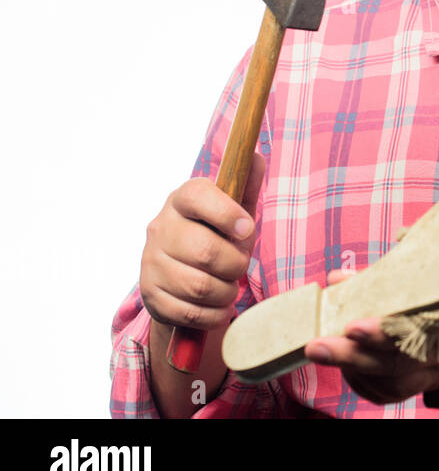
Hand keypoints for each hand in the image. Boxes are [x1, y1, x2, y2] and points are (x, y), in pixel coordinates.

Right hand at [139, 153, 265, 329]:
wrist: (185, 274)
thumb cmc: (218, 234)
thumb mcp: (236, 209)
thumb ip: (246, 184)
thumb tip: (255, 156)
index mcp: (182, 199)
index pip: (199, 196)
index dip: (228, 214)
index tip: (248, 228)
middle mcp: (160, 228)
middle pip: (204, 251)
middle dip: (235, 264)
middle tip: (240, 265)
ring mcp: (150, 263)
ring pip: (199, 286)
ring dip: (226, 292)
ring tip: (230, 286)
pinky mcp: (150, 295)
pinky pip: (189, 312)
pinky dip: (214, 314)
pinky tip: (219, 306)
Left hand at [303, 268, 438, 404]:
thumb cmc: (438, 305)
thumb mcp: (419, 284)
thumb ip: (378, 281)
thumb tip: (337, 278)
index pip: (409, 332)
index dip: (380, 333)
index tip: (353, 326)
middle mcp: (434, 359)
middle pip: (388, 364)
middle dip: (349, 355)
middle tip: (316, 346)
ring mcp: (420, 381)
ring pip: (379, 382)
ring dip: (347, 366)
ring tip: (320, 348)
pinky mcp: (404, 394)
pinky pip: (375, 391)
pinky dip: (355, 376)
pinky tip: (344, 362)